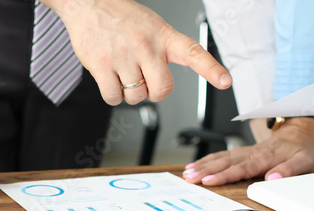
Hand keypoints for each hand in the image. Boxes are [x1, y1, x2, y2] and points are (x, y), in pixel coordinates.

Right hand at [44, 0, 231, 105]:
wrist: (87, 5)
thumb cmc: (120, 17)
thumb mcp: (151, 26)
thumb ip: (163, 50)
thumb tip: (162, 80)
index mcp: (162, 35)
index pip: (193, 53)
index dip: (212, 69)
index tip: (225, 81)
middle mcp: (145, 46)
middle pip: (162, 89)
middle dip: (154, 92)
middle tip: (145, 81)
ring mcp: (123, 56)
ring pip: (135, 96)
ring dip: (130, 92)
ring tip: (122, 72)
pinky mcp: (101, 66)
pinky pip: (113, 98)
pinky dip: (113, 95)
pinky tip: (110, 79)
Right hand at [184, 118, 313, 185]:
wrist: (297, 132)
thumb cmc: (300, 150)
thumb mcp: (303, 161)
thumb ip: (289, 170)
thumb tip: (272, 179)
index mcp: (265, 158)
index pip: (242, 169)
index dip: (225, 175)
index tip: (209, 180)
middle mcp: (251, 154)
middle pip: (226, 163)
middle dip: (206, 171)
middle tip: (191, 179)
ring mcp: (244, 151)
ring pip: (220, 158)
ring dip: (203, 166)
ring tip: (187, 174)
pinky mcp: (240, 151)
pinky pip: (221, 155)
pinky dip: (206, 160)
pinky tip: (193, 165)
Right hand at [184, 119, 313, 185]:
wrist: (297, 118)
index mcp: (299, 152)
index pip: (293, 162)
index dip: (286, 170)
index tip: (274, 179)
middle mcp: (273, 152)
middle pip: (251, 163)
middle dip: (229, 173)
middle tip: (211, 182)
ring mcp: (256, 151)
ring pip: (230, 160)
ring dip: (210, 170)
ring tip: (193, 178)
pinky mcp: (245, 154)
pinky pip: (222, 159)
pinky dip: (205, 165)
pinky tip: (190, 171)